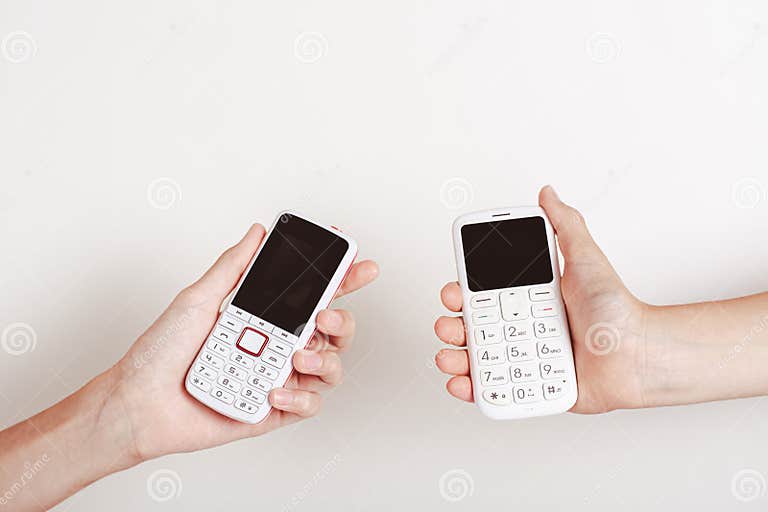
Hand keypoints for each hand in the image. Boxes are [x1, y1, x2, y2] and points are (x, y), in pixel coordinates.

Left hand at [113, 224, 378, 459]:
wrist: (139, 404)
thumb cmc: (160, 353)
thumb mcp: (198, 299)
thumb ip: (233, 266)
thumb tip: (257, 232)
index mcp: (264, 317)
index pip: (314, 294)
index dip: (343, 279)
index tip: (359, 263)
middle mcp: (277, 346)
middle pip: (334, 331)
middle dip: (342, 320)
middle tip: (324, 315)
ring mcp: (279, 378)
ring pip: (331, 367)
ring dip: (324, 360)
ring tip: (296, 356)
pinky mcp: (274, 411)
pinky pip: (309, 404)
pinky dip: (299, 397)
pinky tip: (274, 389)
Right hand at [434, 186, 649, 412]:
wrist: (638, 353)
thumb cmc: (616, 309)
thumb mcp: (585, 258)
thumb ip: (564, 225)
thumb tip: (548, 194)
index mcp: (529, 301)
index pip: (483, 295)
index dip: (461, 294)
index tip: (453, 291)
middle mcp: (523, 330)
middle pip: (472, 329)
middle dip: (451, 326)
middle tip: (450, 324)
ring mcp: (526, 361)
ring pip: (478, 361)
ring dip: (454, 358)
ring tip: (450, 356)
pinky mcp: (534, 389)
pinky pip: (498, 392)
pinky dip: (473, 390)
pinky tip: (463, 383)